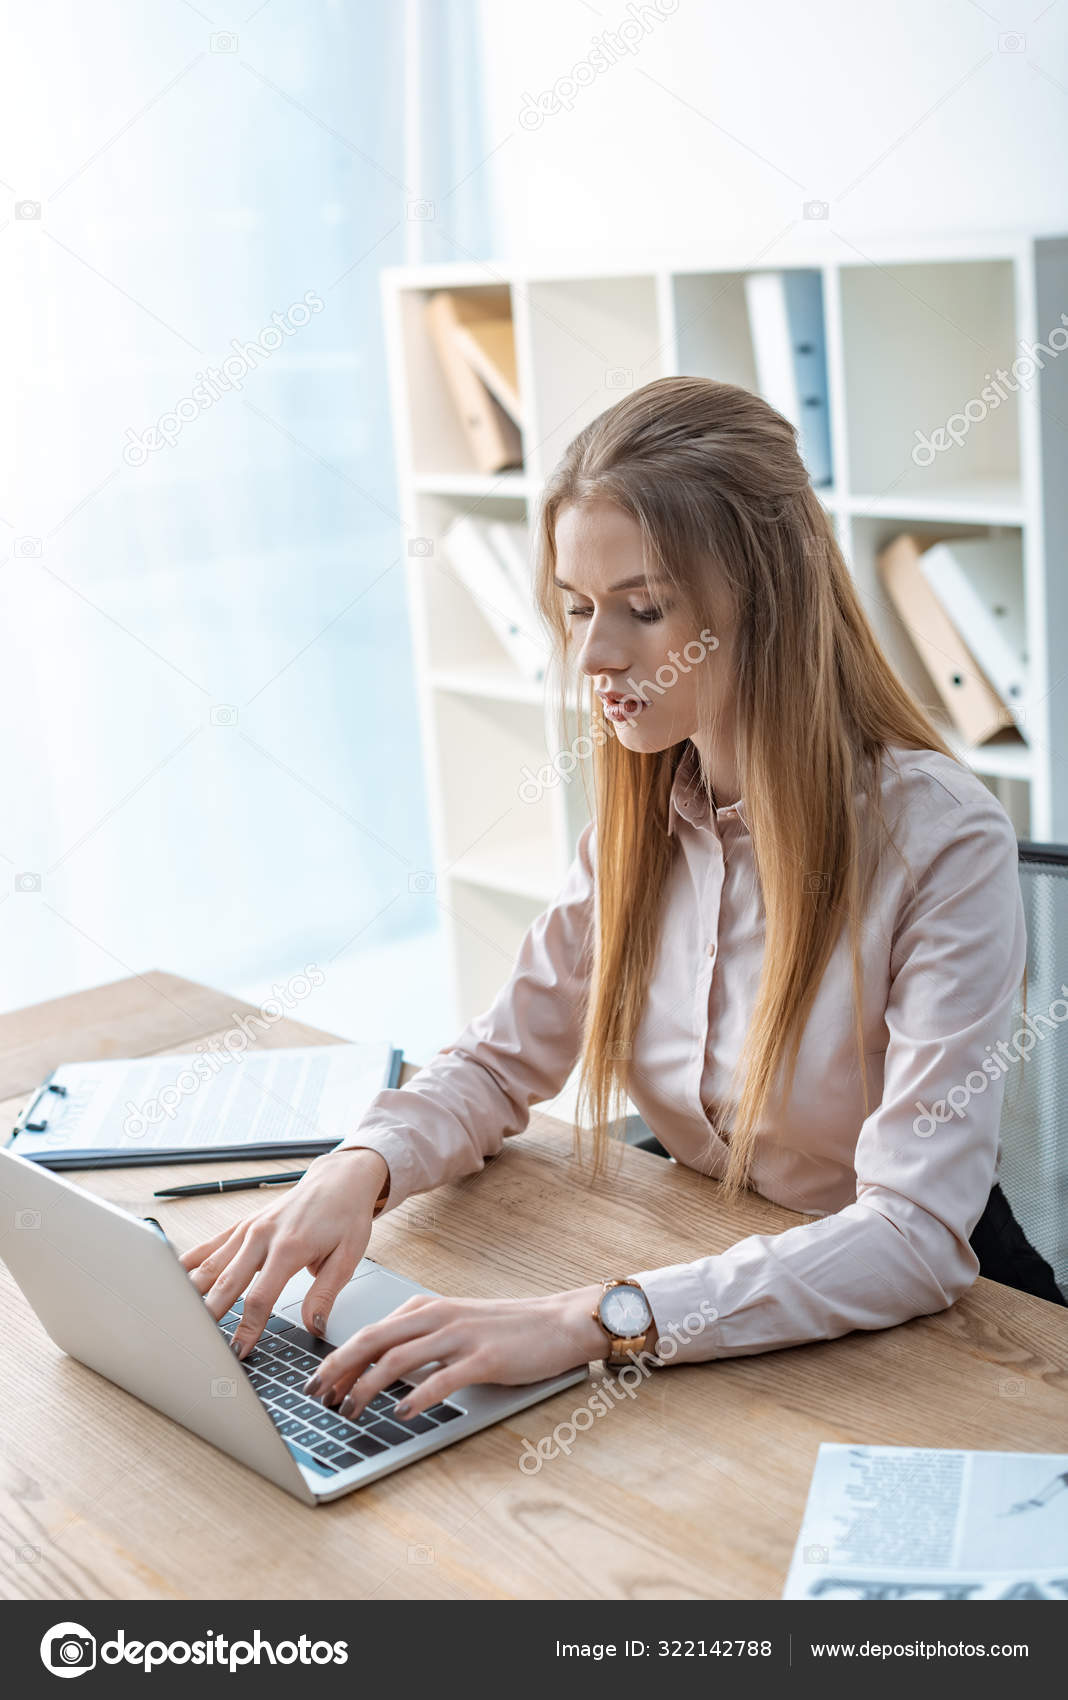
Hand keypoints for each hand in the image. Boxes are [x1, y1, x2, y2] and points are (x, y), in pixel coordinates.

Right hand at [179, 1147, 388, 1356]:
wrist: (339, 1179)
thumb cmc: (345, 1217)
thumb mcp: (348, 1256)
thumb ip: (326, 1294)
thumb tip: (314, 1328)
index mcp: (290, 1247)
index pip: (260, 1297)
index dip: (246, 1328)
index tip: (237, 1352)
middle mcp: (262, 1236)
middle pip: (226, 1283)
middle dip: (209, 1316)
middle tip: (195, 1343)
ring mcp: (248, 1229)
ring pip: (210, 1265)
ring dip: (192, 1293)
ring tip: (175, 1319)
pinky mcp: (241, 1225)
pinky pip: (209, 1246)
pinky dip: (189, 1264)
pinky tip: (172, 1281)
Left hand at [302, 1284, 607, 1421]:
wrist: (559, 1321)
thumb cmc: (507, 1328)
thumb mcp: (455, 1324)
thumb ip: (419, 1338)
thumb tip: (378, 1366)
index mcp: (427, 1308)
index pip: (370, 1331)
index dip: (337, 1358)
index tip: (316, 1383)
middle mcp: (438, 1317)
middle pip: (373, 1340)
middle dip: (338, 1369)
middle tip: (316, 1397)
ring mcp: (460, 1336)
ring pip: (399, 1358)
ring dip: (367, 1387)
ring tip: (349, 1411)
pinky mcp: (484, 1357)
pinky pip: (442, 1378)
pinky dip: (416, 1397)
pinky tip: (401, 1413)